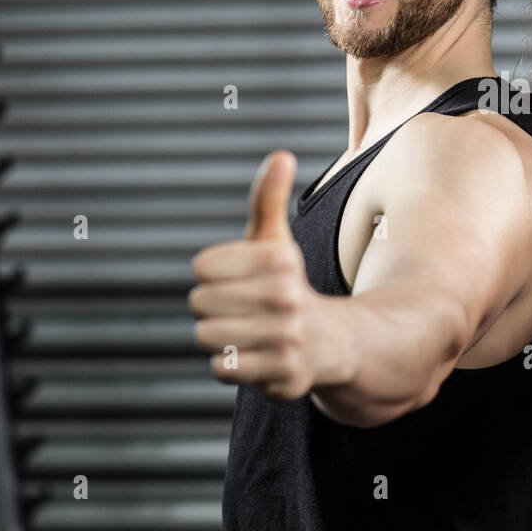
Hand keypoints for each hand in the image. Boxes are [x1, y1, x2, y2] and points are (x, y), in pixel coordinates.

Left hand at [188, 150, 352, 399]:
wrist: (333, 341)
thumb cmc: (288, 286)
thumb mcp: (276, 243)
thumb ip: (268, 200)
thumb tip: (282, 155)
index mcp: (279, 259)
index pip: (202, 267)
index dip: (214, 275)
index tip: (241, 280)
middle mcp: (286, 297)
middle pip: (199, 303)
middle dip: (214, 308)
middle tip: (244, 310)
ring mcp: (286, 338)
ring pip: (207, 336)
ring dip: (220, 337)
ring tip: (249, 332)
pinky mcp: (283, 375)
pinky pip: (222, 368)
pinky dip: (232, 365)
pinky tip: (256, 356)